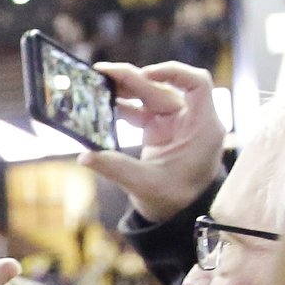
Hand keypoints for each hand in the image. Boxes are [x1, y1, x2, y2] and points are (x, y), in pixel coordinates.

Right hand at [81, 60, 225, 223]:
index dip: (173, 72)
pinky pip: (140, 110)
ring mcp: (174, 122)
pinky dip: (122, 106)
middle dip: (132, 78)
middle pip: (162, 87)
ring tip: (97, 82)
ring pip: (149, 95)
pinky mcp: (160, 128)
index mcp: (200, 127)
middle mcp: (190, 119)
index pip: (197, 84)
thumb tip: (84, 156)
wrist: (181, 213)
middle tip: (102, 72)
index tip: (146, 73)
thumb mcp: (145, 184)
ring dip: (124, 88)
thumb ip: (115, 168)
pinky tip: (101, 104)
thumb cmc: (175, 200)